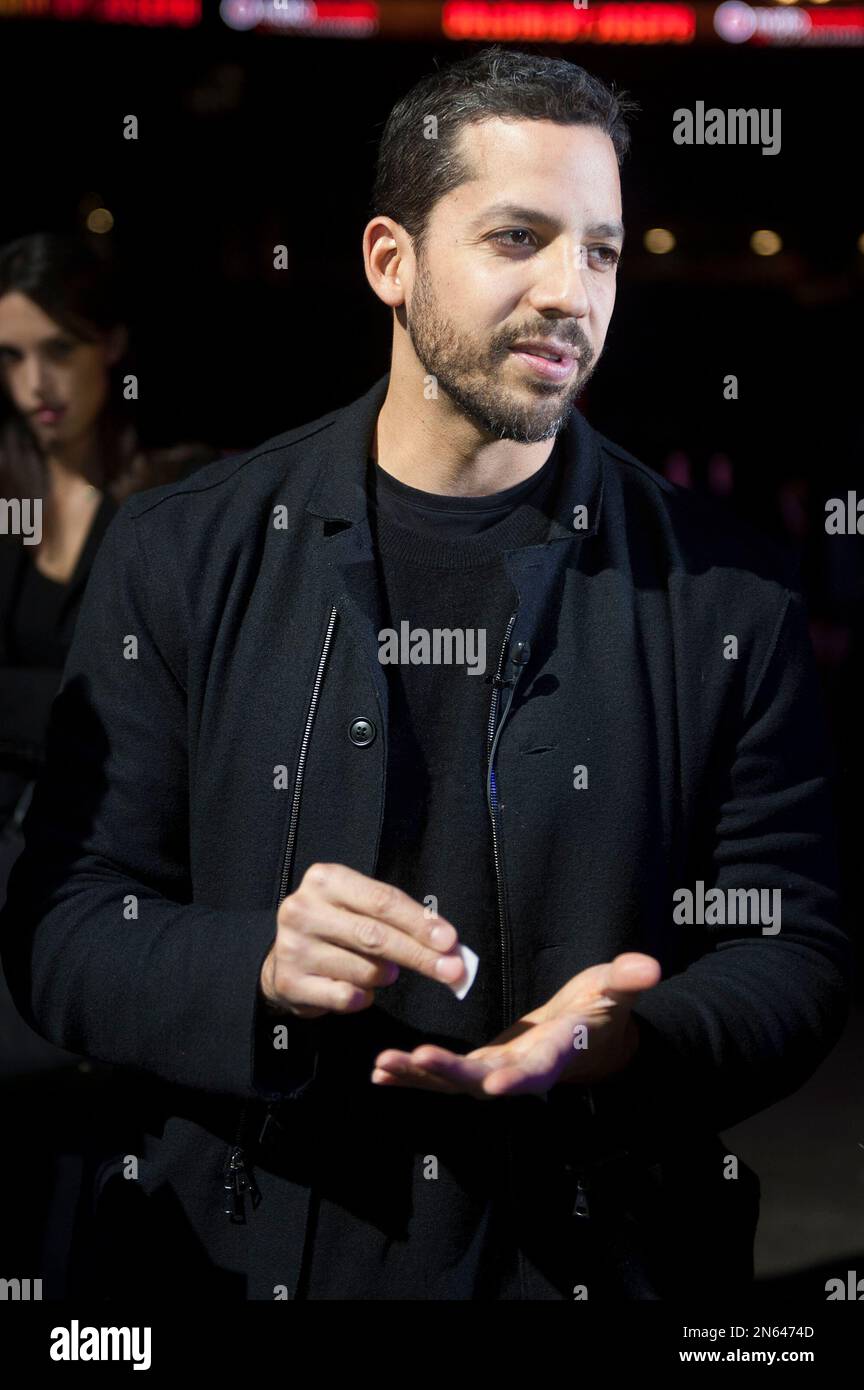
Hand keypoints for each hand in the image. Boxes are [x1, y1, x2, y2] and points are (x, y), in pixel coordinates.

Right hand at [259, 862, 466, 1016]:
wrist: (285, 958)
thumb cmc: (337, 926)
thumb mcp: (361, 907)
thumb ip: (400, 920)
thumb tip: (449, 947)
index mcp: (325, 880)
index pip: (383, 901)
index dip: (420, 922)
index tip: (450, 941)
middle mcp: (303, 910)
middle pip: (376, 936)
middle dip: (420, 955)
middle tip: (453, 971)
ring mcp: (292, 947)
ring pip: (366, 970)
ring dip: (386, 976)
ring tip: (378, 970)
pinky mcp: (289, 982)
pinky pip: (347, 997)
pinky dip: (363, 997)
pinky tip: (355, 987)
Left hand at [370, 952, 660, 1098]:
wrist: (589, 1039)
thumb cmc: (602, 1011)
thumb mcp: (614, 990)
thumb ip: (626, 980)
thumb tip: (648, 966)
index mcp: (556, 1052)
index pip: (538, 1070)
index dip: (519, 1078)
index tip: (497, 1084)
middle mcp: (523, 1071)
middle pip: (484, 1081)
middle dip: (448, 1073)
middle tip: (414, 1057)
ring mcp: (498, 1073)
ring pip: (455, 1083)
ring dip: (418, 1076)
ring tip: (382, 1066)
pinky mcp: (480, 1069)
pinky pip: (442, 1078)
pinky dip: (412, 1076)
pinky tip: (380, 1073)